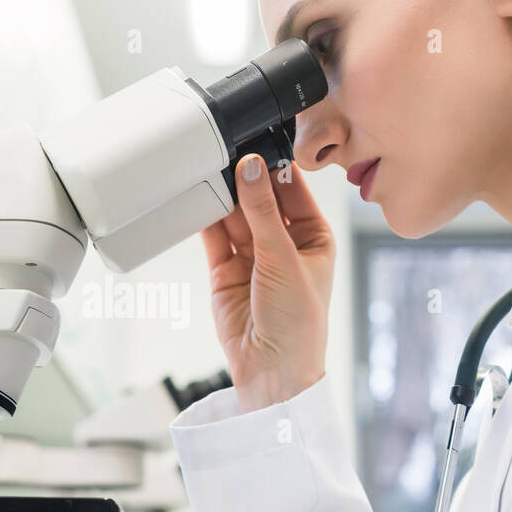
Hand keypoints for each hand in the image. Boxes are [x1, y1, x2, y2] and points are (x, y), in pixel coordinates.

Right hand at [200, 154, 336, 412]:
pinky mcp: (225, 271)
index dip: (274, 166)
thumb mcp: (284, 258)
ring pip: (235, 216)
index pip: (292, 190)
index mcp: (314, 237)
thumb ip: (263, 211)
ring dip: (223, 196)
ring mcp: (253, 257)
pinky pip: (214, 237)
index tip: (255, 141)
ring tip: (207, 168)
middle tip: (225, 150)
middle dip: (245, 179)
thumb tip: (251, 167)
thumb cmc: (298, 323)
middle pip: (260, 199)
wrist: (271, 370)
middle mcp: (284, 244)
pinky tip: (197, 197)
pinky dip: (204, 219)